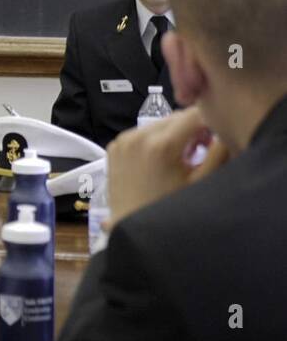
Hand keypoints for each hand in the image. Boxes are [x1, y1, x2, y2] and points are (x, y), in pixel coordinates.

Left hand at [106, 107, 230, 227]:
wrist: (133, 225)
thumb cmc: (170, 207)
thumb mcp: (202, 181)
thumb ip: (219, 151)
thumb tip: (224, 128)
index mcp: (161, 144)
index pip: (194, 115)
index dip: (209, 125)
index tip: (212, 143)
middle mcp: (138, 136)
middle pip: (176, 118)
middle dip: (191, 130)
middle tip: (197, 155)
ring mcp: (123, 141)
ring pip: (159, 124)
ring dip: (172, 135)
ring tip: (177, 160)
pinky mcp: (114, 146)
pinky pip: (141, 133)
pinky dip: (153, 140)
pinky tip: (159, 162)